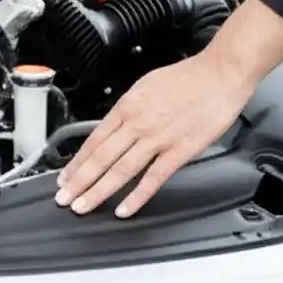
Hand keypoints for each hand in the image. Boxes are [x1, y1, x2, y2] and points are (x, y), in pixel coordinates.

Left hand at [54, 51, 257, 218]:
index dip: (77, 162)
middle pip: (101, 158)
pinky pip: (153, 179)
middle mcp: (137, 123)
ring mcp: (157, 139)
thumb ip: (128, 109)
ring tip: (83, 206)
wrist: (220, 74)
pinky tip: (123, 209)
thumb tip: (114, 127)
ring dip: (98, 191)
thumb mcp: (145, 86)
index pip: (94, 140)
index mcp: (127, 107)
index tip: (65, 176)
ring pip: (120, 170)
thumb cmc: (187, 77)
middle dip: (79, 182)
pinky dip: (136, 196)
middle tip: (63, 198)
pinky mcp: (179, 152)